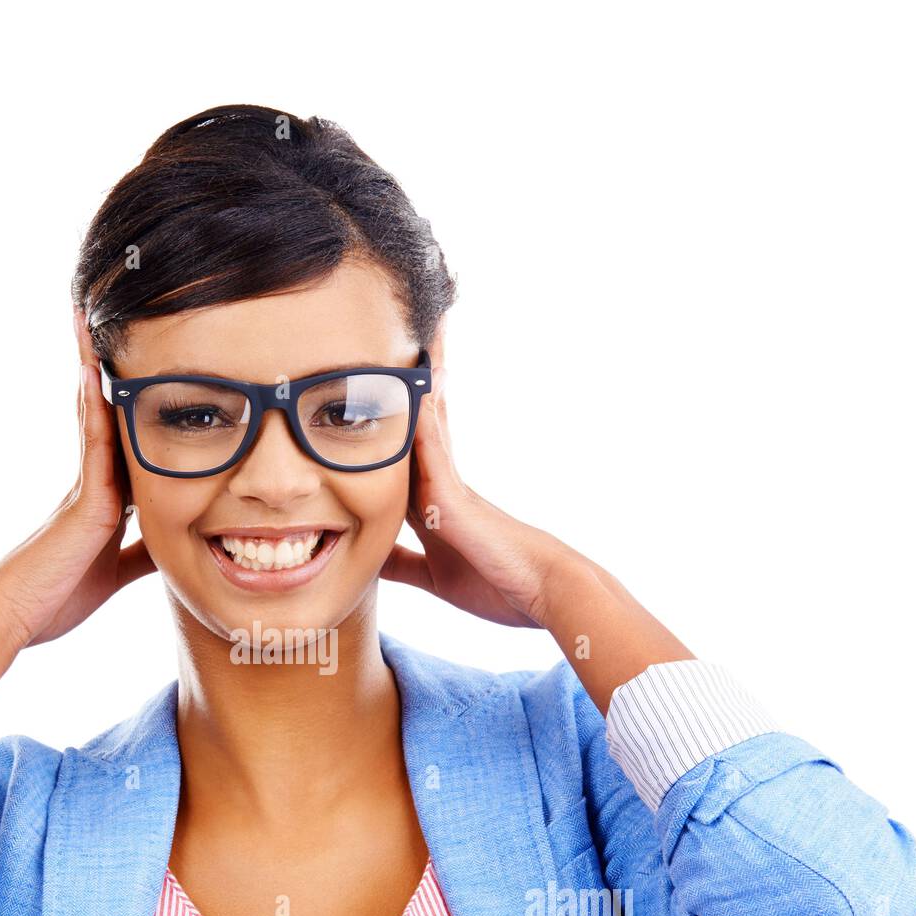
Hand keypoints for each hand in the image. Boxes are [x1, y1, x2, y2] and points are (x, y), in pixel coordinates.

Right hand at [0, 308, 154, 647]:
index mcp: (106, 498)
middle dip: (107, 367)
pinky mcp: (81, 504)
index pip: (126, 438)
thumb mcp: (117, 572)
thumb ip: (142, 553)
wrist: (17, 618)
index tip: (144, 360)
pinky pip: (91, 450)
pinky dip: (93, 413)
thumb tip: (171, 549)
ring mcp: (85, 488)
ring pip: (94, 417)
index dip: (134, 401)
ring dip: (93, 369)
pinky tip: (92, 377)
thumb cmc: (57, 596)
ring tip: (92, 318)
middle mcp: (94, 482)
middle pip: (106, 412)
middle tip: (105, 312)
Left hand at [380, 333, 693, 714]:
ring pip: (429, 422)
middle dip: (417, 373)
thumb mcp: (434, 576)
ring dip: (420, 379)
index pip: (409, 444)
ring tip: (412, 328)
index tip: (383, 369)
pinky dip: (420, 424)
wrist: (544, 595)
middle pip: (423, 416)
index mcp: (436, 498)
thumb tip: (371, 560)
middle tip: (408, 320)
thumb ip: (402, 563)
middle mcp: (444, 481)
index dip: (397, 409)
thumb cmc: (499, 584)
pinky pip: (432, 456)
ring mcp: (451, 485)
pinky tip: (410, 391)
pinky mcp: (455, 501)